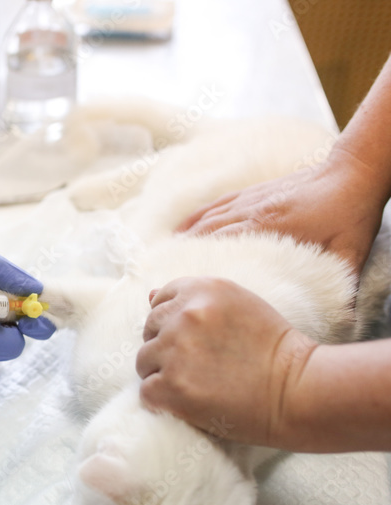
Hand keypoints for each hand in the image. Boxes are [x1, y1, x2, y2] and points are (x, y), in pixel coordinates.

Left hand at [135, 277, 315, 445]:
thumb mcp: (240, 305)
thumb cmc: (274, 349)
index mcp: (202, 289)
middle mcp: (185, 316)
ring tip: (197, 383)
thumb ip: (195, 298)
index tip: (195, 340)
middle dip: (166, 347)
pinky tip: (190, 401)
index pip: (160, 300)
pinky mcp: (171, 387)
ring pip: (143, 361)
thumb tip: (149, 295)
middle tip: (199, 365)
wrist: (298, 392)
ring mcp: (175, 352)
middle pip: (149, 329)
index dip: (173, 323)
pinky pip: (147, 391)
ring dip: (162, 374)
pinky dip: (163, 401)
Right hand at [177, 150, 384, 274]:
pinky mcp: (254, 192)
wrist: (354, 172)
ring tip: (164, 254)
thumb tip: (345, 321)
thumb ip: (341, 286)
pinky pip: (216, 204)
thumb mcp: (349, 255)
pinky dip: (196, 216)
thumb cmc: (352, 215)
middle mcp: (252, 212)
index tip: (178, 280)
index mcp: (269, 228)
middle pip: (207, 232)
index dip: (198, 261)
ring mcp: (251, 200)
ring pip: (207, 218)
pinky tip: (183, 226)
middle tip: (161, 272)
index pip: (223, 245)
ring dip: (184, 235)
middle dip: (182, 252)